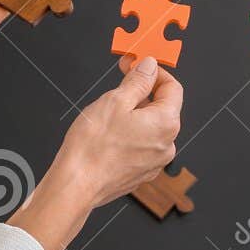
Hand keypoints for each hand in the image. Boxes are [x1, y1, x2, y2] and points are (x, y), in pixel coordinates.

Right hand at [10, 57, 182, 249]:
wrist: (76, 185)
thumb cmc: (93, 146)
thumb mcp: (115, 100)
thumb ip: (138, 81)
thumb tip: (150, 66)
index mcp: (166, 123)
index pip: (173, 88)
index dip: (154, 72)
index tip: (137, 65)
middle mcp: (167, 145)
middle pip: (162, 108)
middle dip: (142, 92)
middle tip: (119, 82)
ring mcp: (155, 162)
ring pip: (150, 127)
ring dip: (135, 113)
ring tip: (108, 111)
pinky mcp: (141, 173)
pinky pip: (141, 145)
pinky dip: (130, 133)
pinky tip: (109, 133)